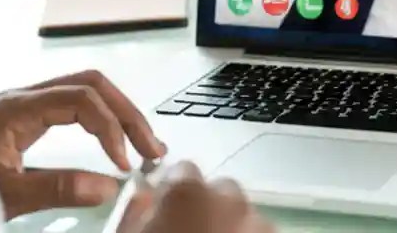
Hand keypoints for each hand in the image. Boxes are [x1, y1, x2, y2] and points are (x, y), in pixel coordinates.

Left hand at [0, 69, 166, 218]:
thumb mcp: (6, 193)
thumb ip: (56, 189)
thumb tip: (107, 187)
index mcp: (17, 106)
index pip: (82, 99)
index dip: (110, 127)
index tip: (124, 161)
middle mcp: (23, 97)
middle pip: (92, 84)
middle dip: (126, 114)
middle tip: (151, 147)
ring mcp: (25, 103)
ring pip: (87, 90)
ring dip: (118, 113)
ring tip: (144, 143)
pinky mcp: (26, 116)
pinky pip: (74, 104)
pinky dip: (101, 118)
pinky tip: (114, 139)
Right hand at [116, 161, 274, 232]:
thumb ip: (137, 211)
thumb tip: (146, 197)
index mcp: (189, 193)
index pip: (182, 170)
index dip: (172, 189)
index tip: (166, 207)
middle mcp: (229, 201)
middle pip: (219, 190)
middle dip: (207, 205)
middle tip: (190, 230)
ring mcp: (258, 225)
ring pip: (243, 214)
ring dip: (230, 224)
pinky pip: (259, 232)